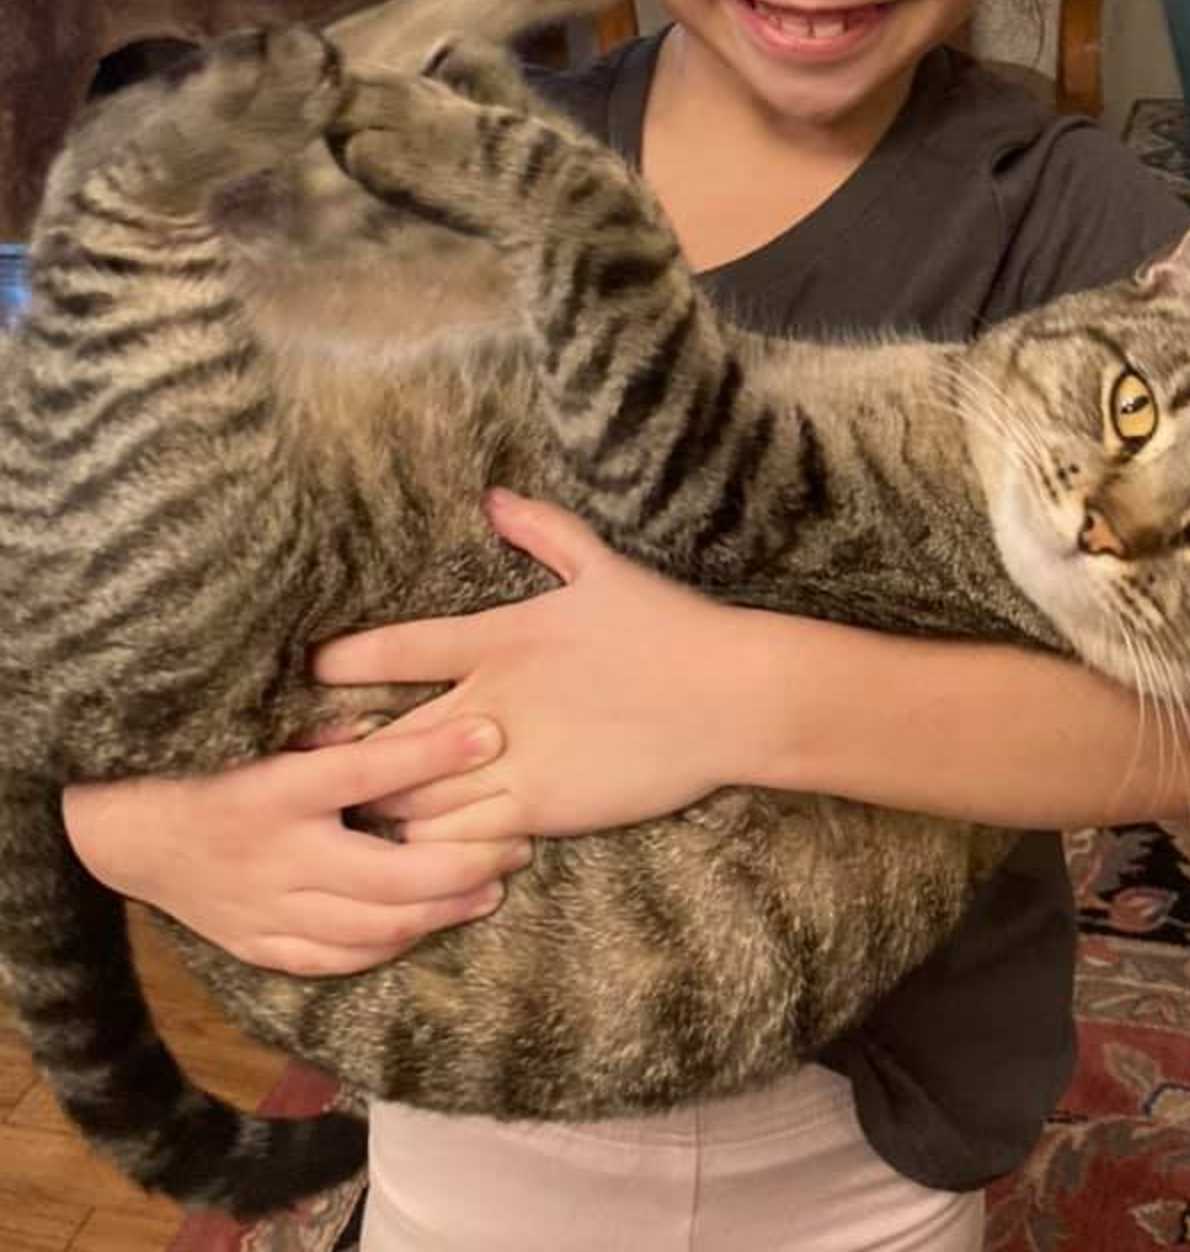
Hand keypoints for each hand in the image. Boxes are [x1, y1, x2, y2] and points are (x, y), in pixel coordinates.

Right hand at [62, 718, 532, 976]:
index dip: (432, 754)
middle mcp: (271, 860)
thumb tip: (395, 713)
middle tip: (518, 841)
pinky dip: (390, 943)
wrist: (122, 830)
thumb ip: (323, 726)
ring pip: (373, 927)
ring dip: (442, 909)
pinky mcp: (257, 946)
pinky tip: (428, 922)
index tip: (491, 732)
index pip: (364, 771)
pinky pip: (337, 958)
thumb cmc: (198, 760)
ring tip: (493, 884)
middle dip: (464, 860)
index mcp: (268, 792)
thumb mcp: (252, 727)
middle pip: (387, 875)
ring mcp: (264, 912)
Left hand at [311, 491, 758, 840]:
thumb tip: (492, 495)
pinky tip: (417, 854)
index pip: (399, 648)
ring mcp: (514, 760)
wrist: (730, 697)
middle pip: (387, 739)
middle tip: (299, 765)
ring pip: (413, 799)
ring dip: (381, 809)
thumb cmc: (667, 628)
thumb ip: (543, 530)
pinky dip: (433, 847)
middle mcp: (494, 700)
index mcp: (501, 638)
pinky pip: (463, 839)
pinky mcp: (541, 808)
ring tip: (348, 819)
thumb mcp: (602, 567)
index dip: (344, 660)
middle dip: (338, 754)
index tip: (308, 667)